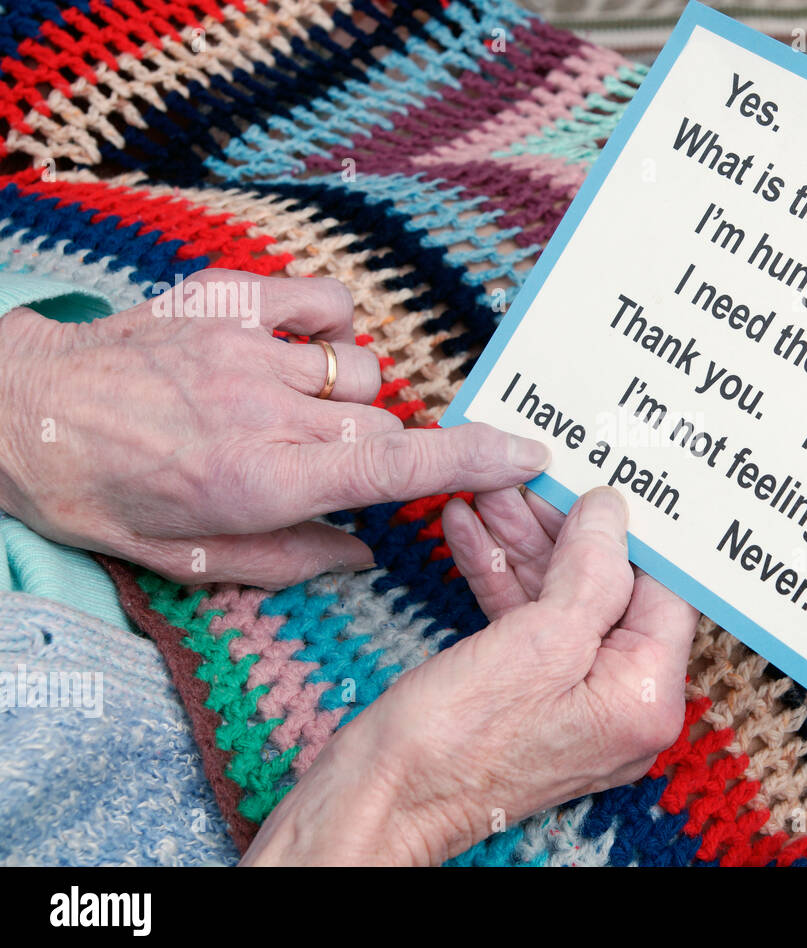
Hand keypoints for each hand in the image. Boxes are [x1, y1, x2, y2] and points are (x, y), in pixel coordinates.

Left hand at [0, 269, 549, 587]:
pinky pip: (324, 303)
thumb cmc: (104, 495)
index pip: (398, 466)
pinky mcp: (231, 301)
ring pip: (360, 369)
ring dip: (347, 397)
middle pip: (384, 420)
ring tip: (291, 409)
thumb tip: (364, 553)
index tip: (528, 454)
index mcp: (265, 482)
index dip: (474, 459)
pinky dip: (329, 328)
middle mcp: (269, 413)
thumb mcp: (192, 560)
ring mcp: (251, 349)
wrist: (22, 415)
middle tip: (319, 461)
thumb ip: (292, 560)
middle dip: (374, 447)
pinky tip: (293, 354)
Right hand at [242, 485, 699, 864]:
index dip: (635, 531)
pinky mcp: (525, 696)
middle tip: (534, 476)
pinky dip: (501, 580)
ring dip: (524, 544)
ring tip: (490, 490)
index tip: (606, 480)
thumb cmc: (452, 746)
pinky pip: (526, 626)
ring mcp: (571, 700)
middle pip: (608, 590)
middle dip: (563, 529)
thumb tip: (611, 514)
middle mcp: (618, 703)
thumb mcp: (538, 641)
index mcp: (644, 698)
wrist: (375, 802)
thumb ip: (589, 571)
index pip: (664, 592)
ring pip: (560, 601)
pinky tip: (470, 531)